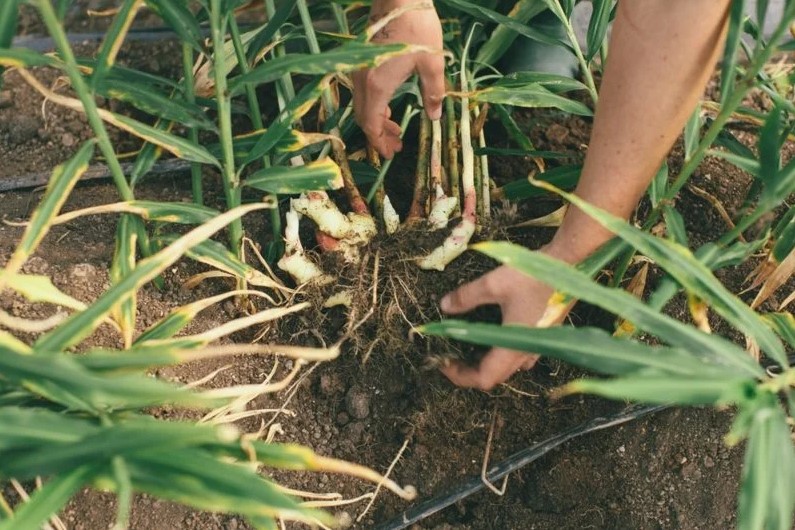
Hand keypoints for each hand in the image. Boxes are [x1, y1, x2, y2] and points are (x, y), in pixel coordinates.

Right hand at [353, 0, 444, 158]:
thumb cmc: (416, 27)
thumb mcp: (432, 64)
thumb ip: (433, 92)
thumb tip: (434, 116)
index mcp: (378, 86)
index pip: (372, 124)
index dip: (379, 142)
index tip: (391, 154)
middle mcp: (364, 81)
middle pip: (364, 118)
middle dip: (379, 135)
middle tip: (396, 145)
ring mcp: (360, 71)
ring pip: (363, 106)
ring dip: (378, 120)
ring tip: (396, 129)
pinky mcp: (363, 62)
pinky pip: (364, 93)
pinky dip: (375, 106)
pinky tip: (389, 107)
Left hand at [439, 264, 570, 389]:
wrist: (570, 266)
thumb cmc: (533, 277)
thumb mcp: (492, 284)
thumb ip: (466, 297)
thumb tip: (444, 306)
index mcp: (513, 348)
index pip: (484, 378)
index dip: (460, 375)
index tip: (443, 363)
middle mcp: (527, 353)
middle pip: (495, 376)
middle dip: (469, 370)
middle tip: (451, 356)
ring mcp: (539, 346)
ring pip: (508, 367)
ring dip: (487, 363)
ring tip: (468, 348)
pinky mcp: (545, 336)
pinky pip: (520, 355)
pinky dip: (501, 353)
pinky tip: (493, 336)